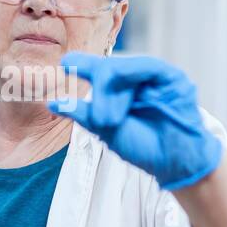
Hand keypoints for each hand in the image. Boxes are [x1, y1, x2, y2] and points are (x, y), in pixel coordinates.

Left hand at [48, 52, 221, 190]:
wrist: (172, 163)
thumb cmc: (142, 146)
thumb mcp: (105, 129)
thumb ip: (82, 113)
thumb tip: (53, 103)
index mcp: (119, 88)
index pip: (98, 70)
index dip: (82, 64)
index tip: (66, 63)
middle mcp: (135, 79)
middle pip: (108, 69)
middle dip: (101, 93)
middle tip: (103, 120)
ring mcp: (154, 77)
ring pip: (124, 68)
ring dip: (114, 93)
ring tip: (111, 119)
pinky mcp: (173, 78)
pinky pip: (149, 67)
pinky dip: (133, 75)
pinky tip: (125, 92)